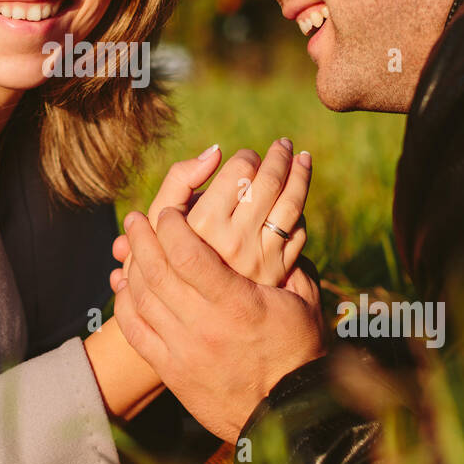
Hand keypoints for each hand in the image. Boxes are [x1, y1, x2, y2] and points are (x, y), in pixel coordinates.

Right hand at [112, 140, 309, 289]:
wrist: (185, 317)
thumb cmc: (166, 255)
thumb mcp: (161, 217)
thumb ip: (180, 179)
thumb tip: (215, 151)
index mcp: (202, 225)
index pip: (239, 171)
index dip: (247, 157)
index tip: (246, 156)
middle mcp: (234, 243)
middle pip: (269, 183)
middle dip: (280, 157)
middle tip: (283, 145)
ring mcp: (259, 260)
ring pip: (291, 205)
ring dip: (300, 175)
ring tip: (302, 158)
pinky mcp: (277, 274)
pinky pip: (298, 233)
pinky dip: (300, 211)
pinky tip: (296, 197)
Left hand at [113, 206, 326, 442]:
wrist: (286, 415)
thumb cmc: (300, 352)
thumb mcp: (302, 301)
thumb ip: (287, 261)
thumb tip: (281, 223)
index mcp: (237, 304)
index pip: (189, 256)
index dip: (172, 228)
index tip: (168, 212)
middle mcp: (204, 326)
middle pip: (157, 272)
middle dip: (142, 238)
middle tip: (135, 218)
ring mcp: (183, 351)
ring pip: (142, 300)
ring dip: (130, 267)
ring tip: (127, 245)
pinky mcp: (171, 371)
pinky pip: (135, 333)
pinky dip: (124, 305)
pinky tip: (124, 286)